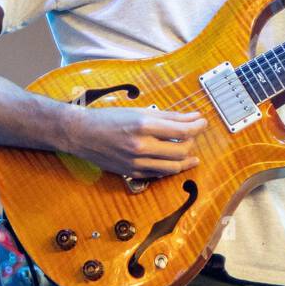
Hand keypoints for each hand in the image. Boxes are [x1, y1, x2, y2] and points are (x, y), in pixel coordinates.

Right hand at [63, 106, 206, 180]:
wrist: (82, 134)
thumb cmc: (109, 118)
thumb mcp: (139, 111)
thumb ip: (169, 116)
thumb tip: (193, 117)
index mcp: (143, 126)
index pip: (181, 130)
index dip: (197, 126)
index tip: (202, 122)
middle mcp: (141, 146)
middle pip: (180, 150)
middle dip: (193, 142)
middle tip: (194, 134)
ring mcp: (136, 162)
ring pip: (173, 166)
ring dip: (186, 159)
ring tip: (190, 152)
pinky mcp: (132, 173)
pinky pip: (159, 173)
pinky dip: (170, 167)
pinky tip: (173, 160)